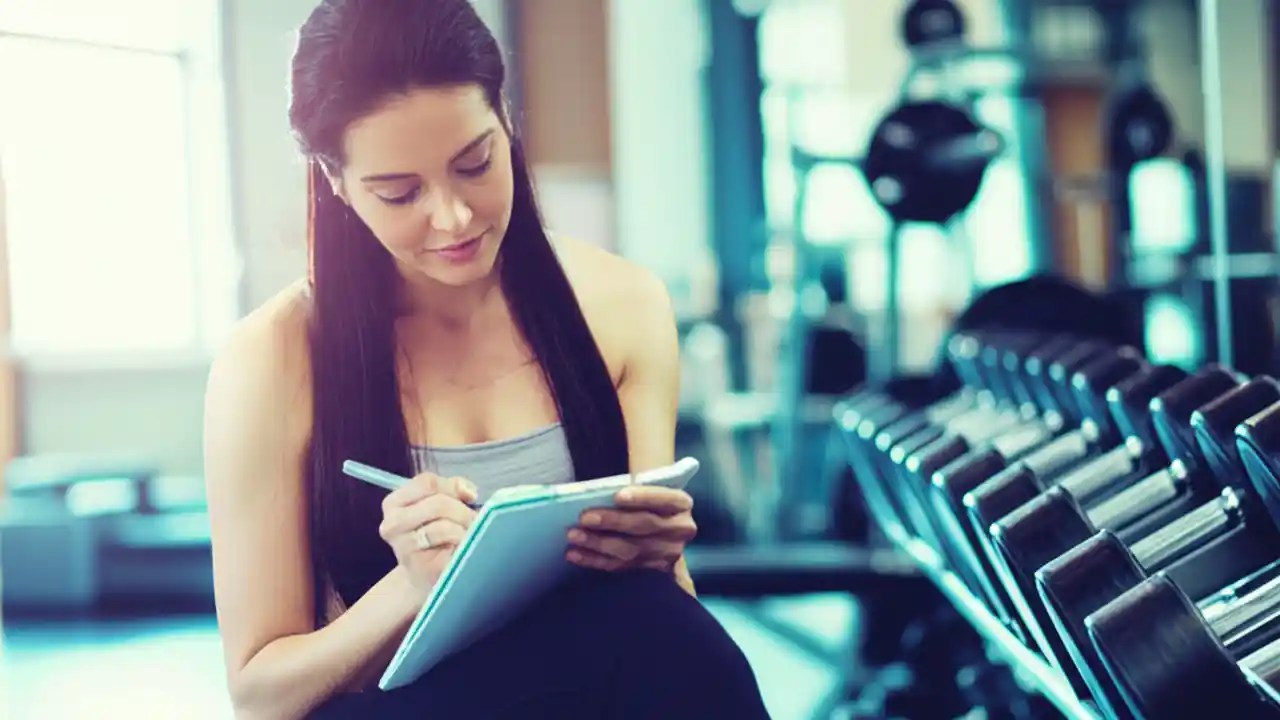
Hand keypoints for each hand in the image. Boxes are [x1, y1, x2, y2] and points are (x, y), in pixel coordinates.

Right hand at [379, 473, 478, 591]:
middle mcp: (392, 524)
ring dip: (464, 529)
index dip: (452, 487)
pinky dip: (463, 544)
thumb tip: (468, 493)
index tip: (468, 497)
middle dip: (463, 511)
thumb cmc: (435, 534)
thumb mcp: (437, 503)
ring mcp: (404, 548)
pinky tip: (463, 547)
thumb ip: (452, 488)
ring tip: (468, 535)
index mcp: (393, 503)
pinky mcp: (421, 568)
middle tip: (473, 520)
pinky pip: (451, 548)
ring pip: (444, 526)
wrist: (426, 576)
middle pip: (438, 503)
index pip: (427, 482)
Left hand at [566, 486, 696, 573]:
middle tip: (584, 518)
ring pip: (631, 550)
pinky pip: (621, 566)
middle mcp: (681, 529)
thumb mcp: (648, 488)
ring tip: (574, 536)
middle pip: (644, 526)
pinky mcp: (653, 570)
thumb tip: (600, 493)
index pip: (663, 499)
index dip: (641, 498)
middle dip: (612, 522)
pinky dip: (596, 560)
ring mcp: (668, 553)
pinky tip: (575, 555)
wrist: (658, 521)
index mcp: (682, 503)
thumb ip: (633, 490)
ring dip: (599, 544)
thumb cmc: (645, 498)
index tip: (616, 495)